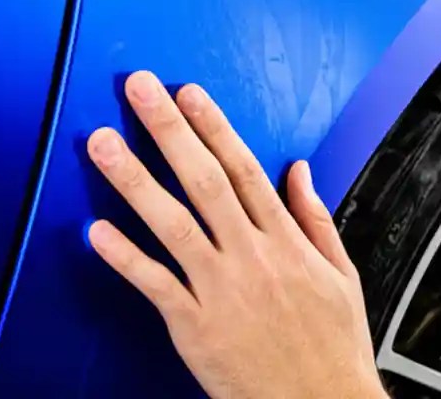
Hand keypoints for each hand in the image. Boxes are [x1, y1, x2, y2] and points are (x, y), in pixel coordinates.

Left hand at [84, 71, 386, 398]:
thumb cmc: (332, 348)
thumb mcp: (341, 275)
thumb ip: (315, 219)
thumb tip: (300, 172)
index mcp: (288, 242)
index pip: (244, 169)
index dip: (214, 127)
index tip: (189, 94)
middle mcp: (253, 257)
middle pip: (204, 181)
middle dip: (169, 131)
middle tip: (140, 92)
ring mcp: (223, 292)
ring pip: (173, 223)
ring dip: (135, 180)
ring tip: (104, 144)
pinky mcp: (198, 328)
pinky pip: (157, 285)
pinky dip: (126, 258)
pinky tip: (98, 231)